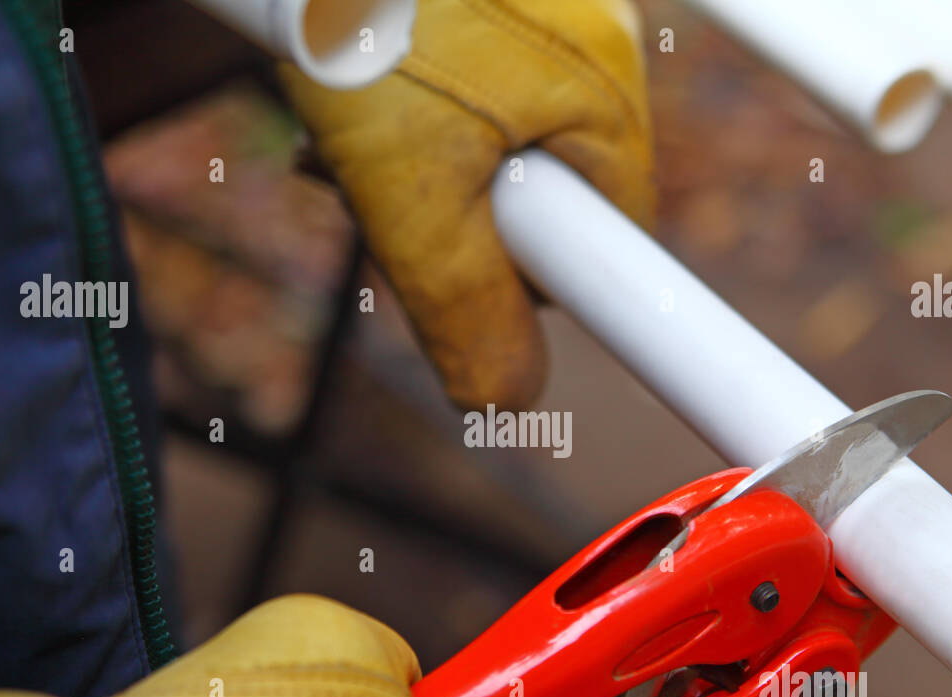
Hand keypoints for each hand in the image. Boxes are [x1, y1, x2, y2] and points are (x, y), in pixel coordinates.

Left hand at [283, 0, 654, 409]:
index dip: (540, 291)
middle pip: (544, 199)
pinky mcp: (495, 3)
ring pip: (492, 148)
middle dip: (455, 228)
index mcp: (602, 98)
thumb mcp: (409, 188)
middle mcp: (592, 51)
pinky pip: (468, 90)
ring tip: (338, 138)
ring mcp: (545, 15)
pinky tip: (343, 94)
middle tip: (374, 207)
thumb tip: (508, 401)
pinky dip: (405, 114)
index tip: (489, 316)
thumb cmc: (363, 13)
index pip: (613, 250)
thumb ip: (466, 308)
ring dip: (411, 174)